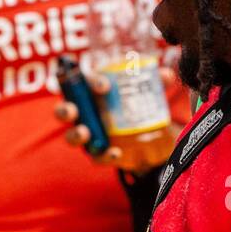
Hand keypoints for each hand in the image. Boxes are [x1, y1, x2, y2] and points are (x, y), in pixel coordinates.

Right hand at [54, 65, 183, 172]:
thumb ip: (154, 81)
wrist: (144, 133)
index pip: (84, 81)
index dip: (90, 82)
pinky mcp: (97, 153)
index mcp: (91, 90)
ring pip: (71, 136)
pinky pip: (95, 156)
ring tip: (85, 133)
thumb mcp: (144, 90)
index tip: (105, 86)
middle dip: (65, 110)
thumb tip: (167, 74)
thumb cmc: (134, 102)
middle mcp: (83, 112)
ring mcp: (87, 134)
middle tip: (73, 111)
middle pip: (64, 110)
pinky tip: (115, 153)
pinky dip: (103, 156)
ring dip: (75, 135)